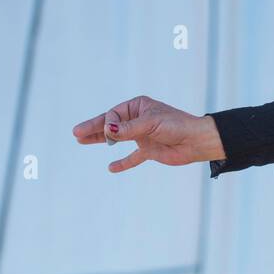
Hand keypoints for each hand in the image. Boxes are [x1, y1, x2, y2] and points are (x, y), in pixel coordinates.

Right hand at [72, 95, 225, 172]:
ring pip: (117, 138)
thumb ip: (128, 129)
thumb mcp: (151, 124)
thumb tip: (107, 131)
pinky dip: (123, 163)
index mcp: (139, 106)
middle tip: (75, 133)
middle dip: (94, 128)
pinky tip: (111, 168)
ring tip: (81, 141)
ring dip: (101, 140)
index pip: (114, 115)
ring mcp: (143, 135)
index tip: (110, 134)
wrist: (197, 141)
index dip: (108, 124)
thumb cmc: (177, 126)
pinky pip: (132, 157)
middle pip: (111, 124)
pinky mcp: (149, 150)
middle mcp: (139, 119)